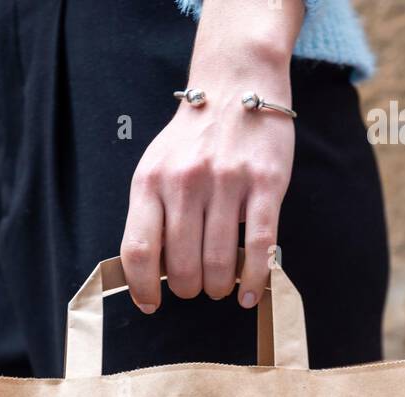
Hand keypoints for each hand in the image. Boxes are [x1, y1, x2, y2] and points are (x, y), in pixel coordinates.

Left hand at [121, 0, 303, 312]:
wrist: (236, 84)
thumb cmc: (193, 139)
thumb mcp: (157, 168)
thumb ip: (152, 214)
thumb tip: (153, 275)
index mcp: (151, 181)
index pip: (139, 250)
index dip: (143, 287)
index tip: (151, 304)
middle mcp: (186, 182)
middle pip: (182, 264)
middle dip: (188, 289)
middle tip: (196, 287)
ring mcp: (227, 182)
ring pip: (218, 262)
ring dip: (218, 287)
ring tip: (220, 287)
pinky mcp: (266, 184)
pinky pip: (259, 247)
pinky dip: (252, 280)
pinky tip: (249, 293)